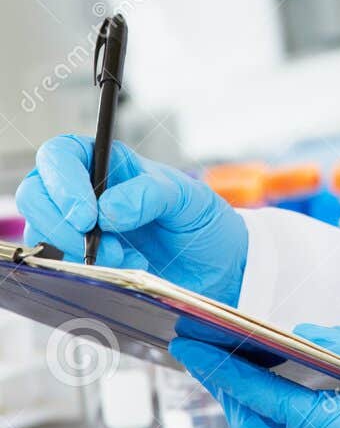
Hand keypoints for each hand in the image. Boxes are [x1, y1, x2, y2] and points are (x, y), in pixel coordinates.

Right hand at [15, 136, 248, 307]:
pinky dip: (80, 273)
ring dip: (73, 251)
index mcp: (109, 165)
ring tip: (124, 258)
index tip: (86, 214)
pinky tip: (119, 271)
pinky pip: (56, 267)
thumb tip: (109, 209)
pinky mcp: (79, 264)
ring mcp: (78, 231)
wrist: (217, 272)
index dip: (62, 179)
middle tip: (96, 242)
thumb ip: (152, 194)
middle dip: (59, 221)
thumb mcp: (190, 199)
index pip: (62, 154)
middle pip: (36, 193)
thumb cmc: (202, 224)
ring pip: (40, 232)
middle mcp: (86, 194)